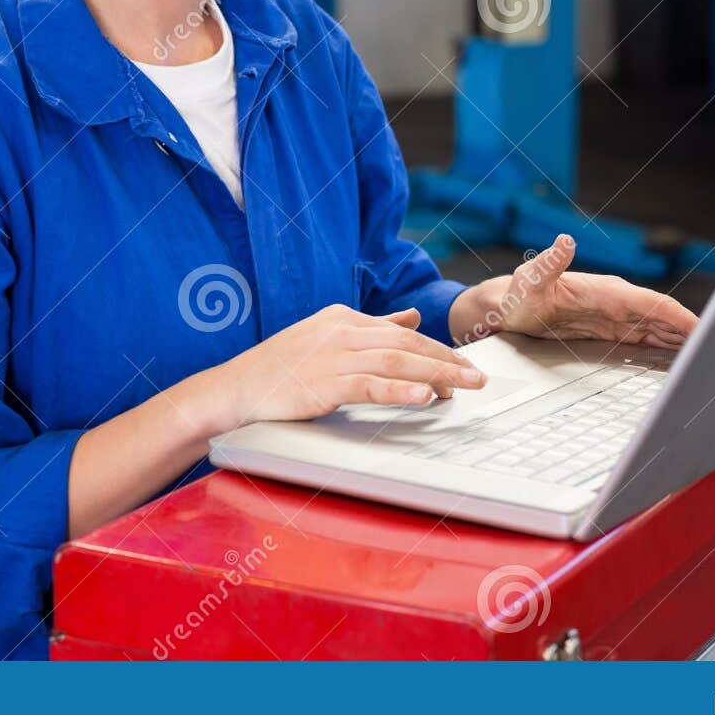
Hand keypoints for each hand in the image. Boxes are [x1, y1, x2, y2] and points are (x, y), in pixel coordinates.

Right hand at [217, 304, 487, 427]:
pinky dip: (399, 391)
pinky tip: (424, 397)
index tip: (465, 364)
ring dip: (436, 374)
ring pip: (396, 362)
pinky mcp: (323, 383)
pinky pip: (369, 386)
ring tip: (465, 386)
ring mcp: (332, 356)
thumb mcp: (328, 336)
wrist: (236, 388)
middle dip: (447, 360)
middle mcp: (342, 331)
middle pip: (406, 345)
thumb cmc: (281, 367)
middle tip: (478, 377)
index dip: (438, 349)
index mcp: (345, 318)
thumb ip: (373, 328)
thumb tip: (411, 318)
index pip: (403, 333)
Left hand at [454, 234, 697, 348]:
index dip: (679, 317)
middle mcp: (618, 303)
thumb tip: (564, 241)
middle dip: (691, 333)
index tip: (702, 330)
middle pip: (664, 319)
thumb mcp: (532, 279)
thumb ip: (550, 263)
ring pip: (659, 330)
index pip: (653, 304)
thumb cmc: (520, 293)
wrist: (510, 308)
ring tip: (706, 360)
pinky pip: (646, 340)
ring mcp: (616, 317)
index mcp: (608, 291)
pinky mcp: (611, 331)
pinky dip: (666, 349)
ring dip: (682, 343)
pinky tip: (679, 360)